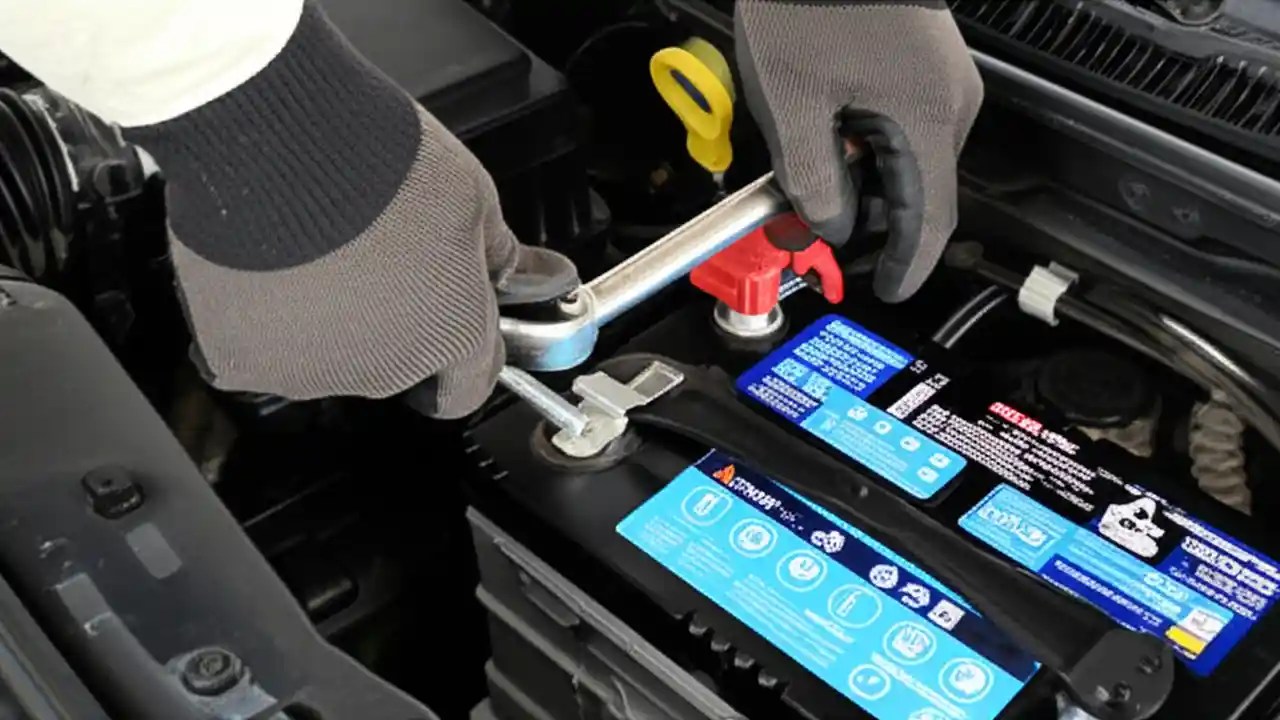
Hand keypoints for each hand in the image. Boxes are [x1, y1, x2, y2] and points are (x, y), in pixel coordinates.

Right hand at [125, 2, 577, 417]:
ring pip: (324, 358)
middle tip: (373, 258)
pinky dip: (261, 316)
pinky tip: (267, 265)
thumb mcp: (472, 195)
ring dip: (324, 320)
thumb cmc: (376, 162)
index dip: (463, 359)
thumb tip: (525, 274)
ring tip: (316, 251)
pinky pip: (258, 348)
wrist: (271, 139)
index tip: (453, 330)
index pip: (468, 386)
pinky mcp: (239, 359)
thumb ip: (499, 253)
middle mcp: (382, 370)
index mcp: (450, 336)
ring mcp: (307, 370)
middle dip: (389, 324)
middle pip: (394, 368)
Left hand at [734, 0, 983, 301]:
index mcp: (926, 119)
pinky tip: (826, 138)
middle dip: (871, 224)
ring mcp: (944, 80)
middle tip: (814, 231)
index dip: (907, 266)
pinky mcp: (925, 64)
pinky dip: (867, 149)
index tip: (887, 291)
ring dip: (865, 184)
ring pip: (909, 161)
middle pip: (919, 193)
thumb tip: (830, 226)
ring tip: (807, 179)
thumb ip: (814, 179)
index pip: (931, 221)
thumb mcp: (793, 104)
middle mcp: (950, 103)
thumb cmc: (810, 0)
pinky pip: (904, 127)